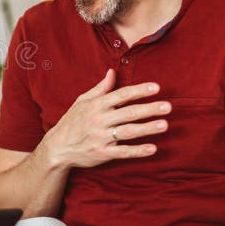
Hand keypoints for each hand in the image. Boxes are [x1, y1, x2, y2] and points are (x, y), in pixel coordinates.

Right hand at [44, 69, 169, 168]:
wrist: (57, 147)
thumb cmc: (72, 122)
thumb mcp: (82, 101)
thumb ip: (100, 88)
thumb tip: (112, 72)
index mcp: (95, 105)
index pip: (121, 95)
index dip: (139, 91)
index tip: (156, 88)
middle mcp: (99, 120)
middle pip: (128, 113)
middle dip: (148, 109)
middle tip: (167, 106)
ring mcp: (100, 137)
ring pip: (128, 132)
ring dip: (147, 128)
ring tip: (164, 124)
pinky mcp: (102, 153)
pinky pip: (123, 152)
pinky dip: (138, 151)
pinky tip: (152, 148)